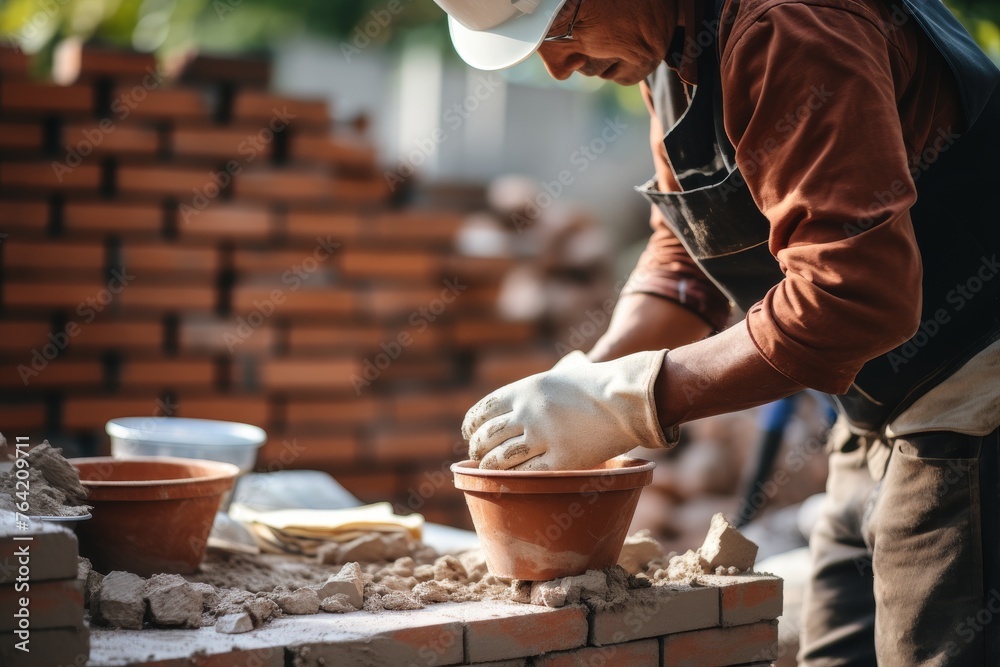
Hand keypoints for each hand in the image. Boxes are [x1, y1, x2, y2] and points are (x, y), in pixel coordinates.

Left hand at [462, 349, 675, 470]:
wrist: (626, 397)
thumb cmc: (596, 384)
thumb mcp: (558, 375)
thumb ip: (538, 388)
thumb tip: (528, 393)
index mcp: (523, 390)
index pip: (482, 411)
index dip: (471, 426)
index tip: (470, 434)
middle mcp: (527, 412)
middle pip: (487, 437)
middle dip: (477, 449)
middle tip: (478, 455)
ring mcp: (543, 437)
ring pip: (500, 459)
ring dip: (490, 467)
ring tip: (490, 471)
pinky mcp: (561, 459)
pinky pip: (527, 474)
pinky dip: (514, 479)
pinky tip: (512, 480)